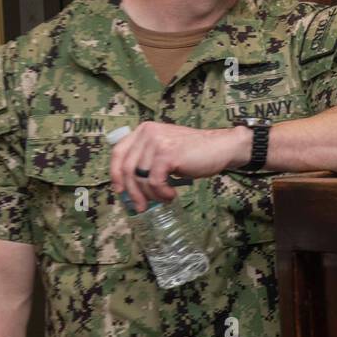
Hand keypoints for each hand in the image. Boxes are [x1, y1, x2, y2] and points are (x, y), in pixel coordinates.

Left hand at [109, 122, 249, 211]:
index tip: (120, 190)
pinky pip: (154, 181)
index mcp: (145, 130)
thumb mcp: (167, 149)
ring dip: (150, 195)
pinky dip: (161, 193)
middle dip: (132, 192)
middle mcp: (148, 133)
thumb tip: (131, 186)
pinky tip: (171, 195)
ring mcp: (157, 143)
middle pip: (126, 168)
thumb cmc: (196, 152)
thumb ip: (149, 159)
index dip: (114, 173)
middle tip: (140, 206)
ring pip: (140, 178)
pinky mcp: (168, 155)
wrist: (222, 147)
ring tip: (163, 199)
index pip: (118, 152)